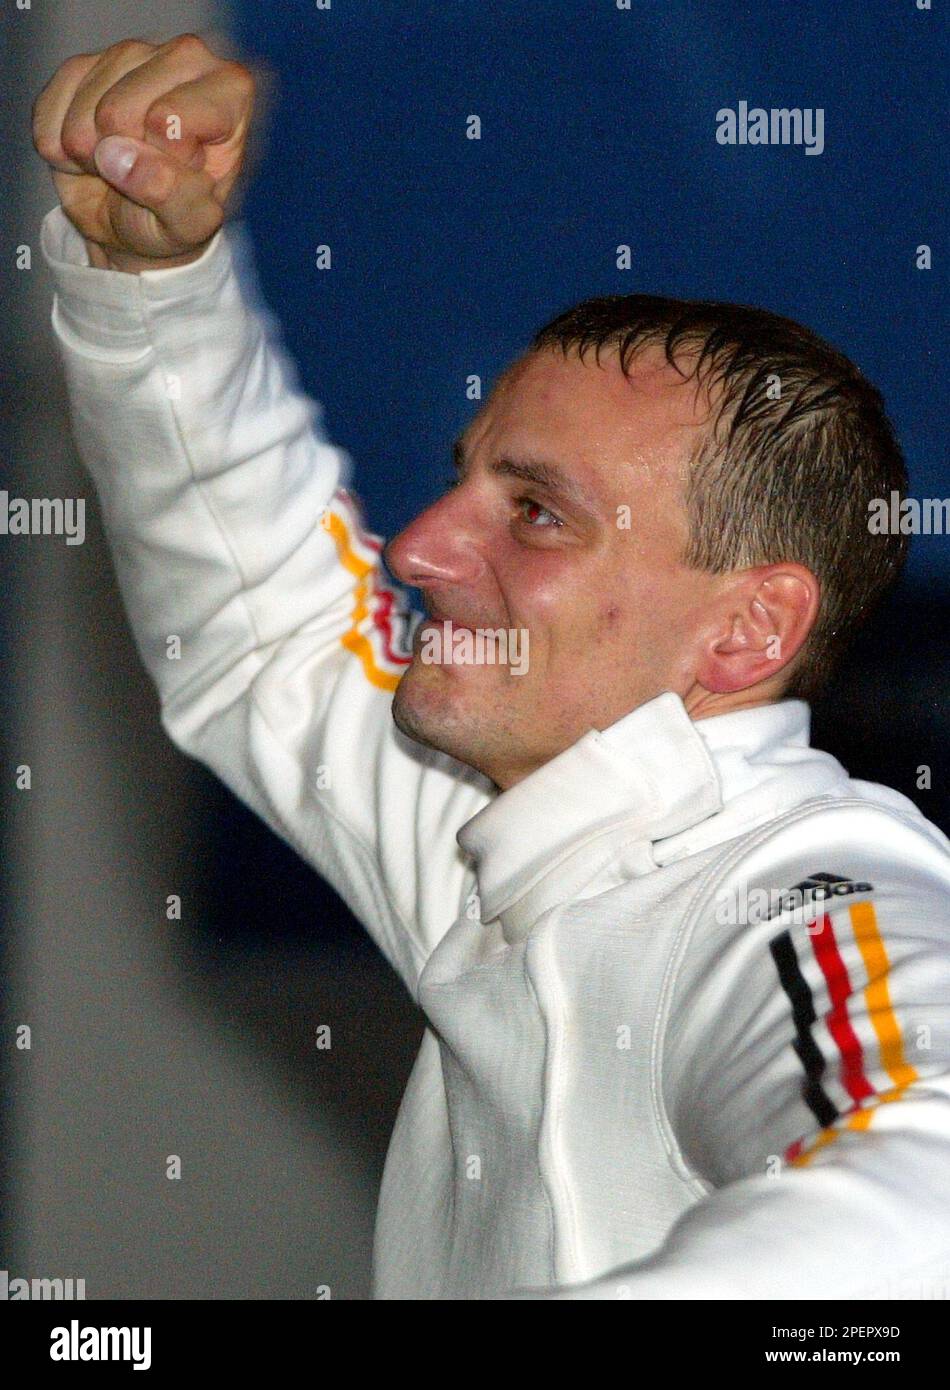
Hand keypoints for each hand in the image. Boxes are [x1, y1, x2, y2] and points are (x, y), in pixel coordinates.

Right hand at [32, 32, 256, 272]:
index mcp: (230, 91)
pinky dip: (63, 151)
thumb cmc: (175, 218)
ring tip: (122, 167)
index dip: (167, 162)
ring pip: (85, 113)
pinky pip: (51, 114)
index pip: (172, 120)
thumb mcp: (188, 226)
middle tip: (146, 176)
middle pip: (120, 112)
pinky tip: (93, 153)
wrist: (136, 222)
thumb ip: (170, 196)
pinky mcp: (83, 65)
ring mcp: (131, 55)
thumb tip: (118, 156)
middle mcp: (185, 58)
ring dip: (94, 158)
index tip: (185, 175)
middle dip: (124, 161)